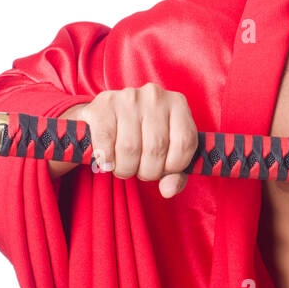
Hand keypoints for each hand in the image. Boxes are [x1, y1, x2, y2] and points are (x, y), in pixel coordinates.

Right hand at [50, 83, 197, 197]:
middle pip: (156, 148)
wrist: (106, 114)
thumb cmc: (143, 134)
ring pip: (130, 149)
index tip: (164, 169)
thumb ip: (175, 174)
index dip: (174, 166)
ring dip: (126, 169)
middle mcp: (155, 96)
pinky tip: (108, 161)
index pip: (185, 143)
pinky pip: (106, 143)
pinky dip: (107, 160)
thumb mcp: (166, 150)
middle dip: (148, 171)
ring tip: (124, 167)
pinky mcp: (103, 105)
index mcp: (178, 103)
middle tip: (140, 171)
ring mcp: (128, 98)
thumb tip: (168, 191)